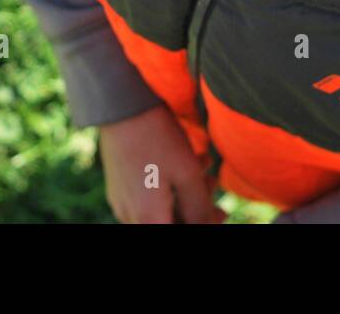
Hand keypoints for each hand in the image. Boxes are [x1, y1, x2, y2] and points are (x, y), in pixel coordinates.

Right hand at [98, 105, 226, 223]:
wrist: (121, 106)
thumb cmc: (157, 139)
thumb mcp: (188, 173)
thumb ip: (200, 207)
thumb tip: (211, 224)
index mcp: (148, 220)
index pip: (179, 232)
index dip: (203, 223)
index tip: (220, 211)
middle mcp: (130, 216)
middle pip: (170, 222)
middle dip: (196, 208)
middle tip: (213, 183)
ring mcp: (122, 201)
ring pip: (160, 209)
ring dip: (185, 193)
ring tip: (203, 165)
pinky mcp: (119, 185)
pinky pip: (147, 196)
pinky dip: (169, 185)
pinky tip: (184, 159)